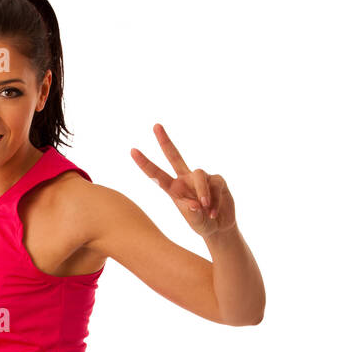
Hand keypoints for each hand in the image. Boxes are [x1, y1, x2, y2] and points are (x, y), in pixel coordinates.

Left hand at [131, 124, 234, 239]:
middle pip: (174, 156)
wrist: (219, 226)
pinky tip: (213, 213)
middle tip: (155, 125)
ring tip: (205, 208)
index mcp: (174, 190)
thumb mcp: (196, 224)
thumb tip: (195, 204)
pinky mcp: (217, 179)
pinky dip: (214, 201)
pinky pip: (215, 185)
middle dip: (165, 141)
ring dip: (202, 192)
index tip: (132, 151)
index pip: (157, 175)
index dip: (145, 164)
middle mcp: (186, 180)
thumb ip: (194, 215)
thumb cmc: (202, 224)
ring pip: (200, 175)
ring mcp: (201, 178)